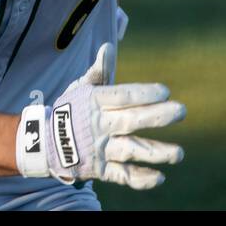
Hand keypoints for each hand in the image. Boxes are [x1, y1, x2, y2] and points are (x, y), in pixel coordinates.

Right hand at [15, 42, 184, 189]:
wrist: (44, 142)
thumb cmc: (70, 109)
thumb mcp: (81, 88)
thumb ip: (99, 71)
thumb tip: (108, 47)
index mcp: (96, 102)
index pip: (122, 96)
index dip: (143, 94)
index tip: (165, 91)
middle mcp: (100, 125)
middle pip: (131, 121)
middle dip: (157, 116)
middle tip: (181, 111)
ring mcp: (100, 148)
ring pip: (130, 151)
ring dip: (155, 152)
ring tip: (178, 154)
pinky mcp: (100, 169)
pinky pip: (121, 176)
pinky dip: (139, 179)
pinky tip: (159, 177)